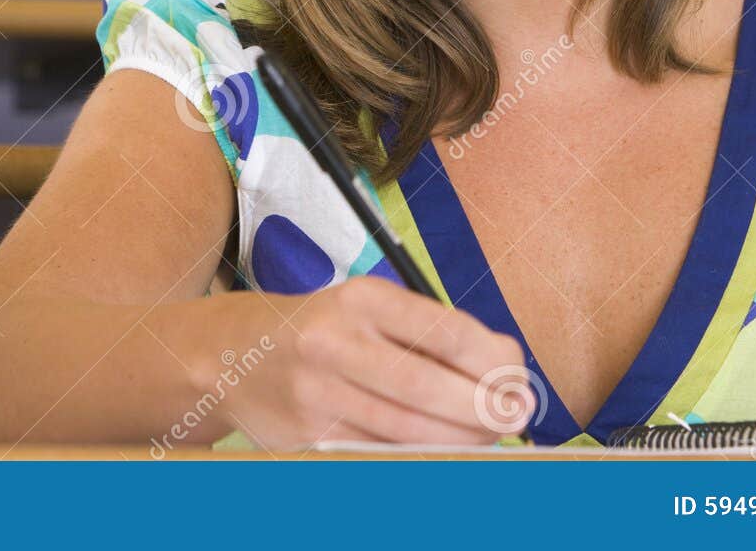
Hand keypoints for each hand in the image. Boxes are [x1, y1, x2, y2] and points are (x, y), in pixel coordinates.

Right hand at [206, 276, 533, 448]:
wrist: (237, 354)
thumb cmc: (326, 328)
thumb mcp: (371, 308)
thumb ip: (432, 332)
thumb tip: (505, 369)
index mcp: (361, 299)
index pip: (442, 330)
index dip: (491, 360)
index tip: (517, 378)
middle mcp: (334, 343)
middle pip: (425, 387)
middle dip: (481, 409)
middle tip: (516, 416)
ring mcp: (317, 394)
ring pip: (405, 430)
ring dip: (459, 439)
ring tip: (488, 435)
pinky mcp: (307, 437)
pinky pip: (378, 453)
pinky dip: (420, 456)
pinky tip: (444, 450)